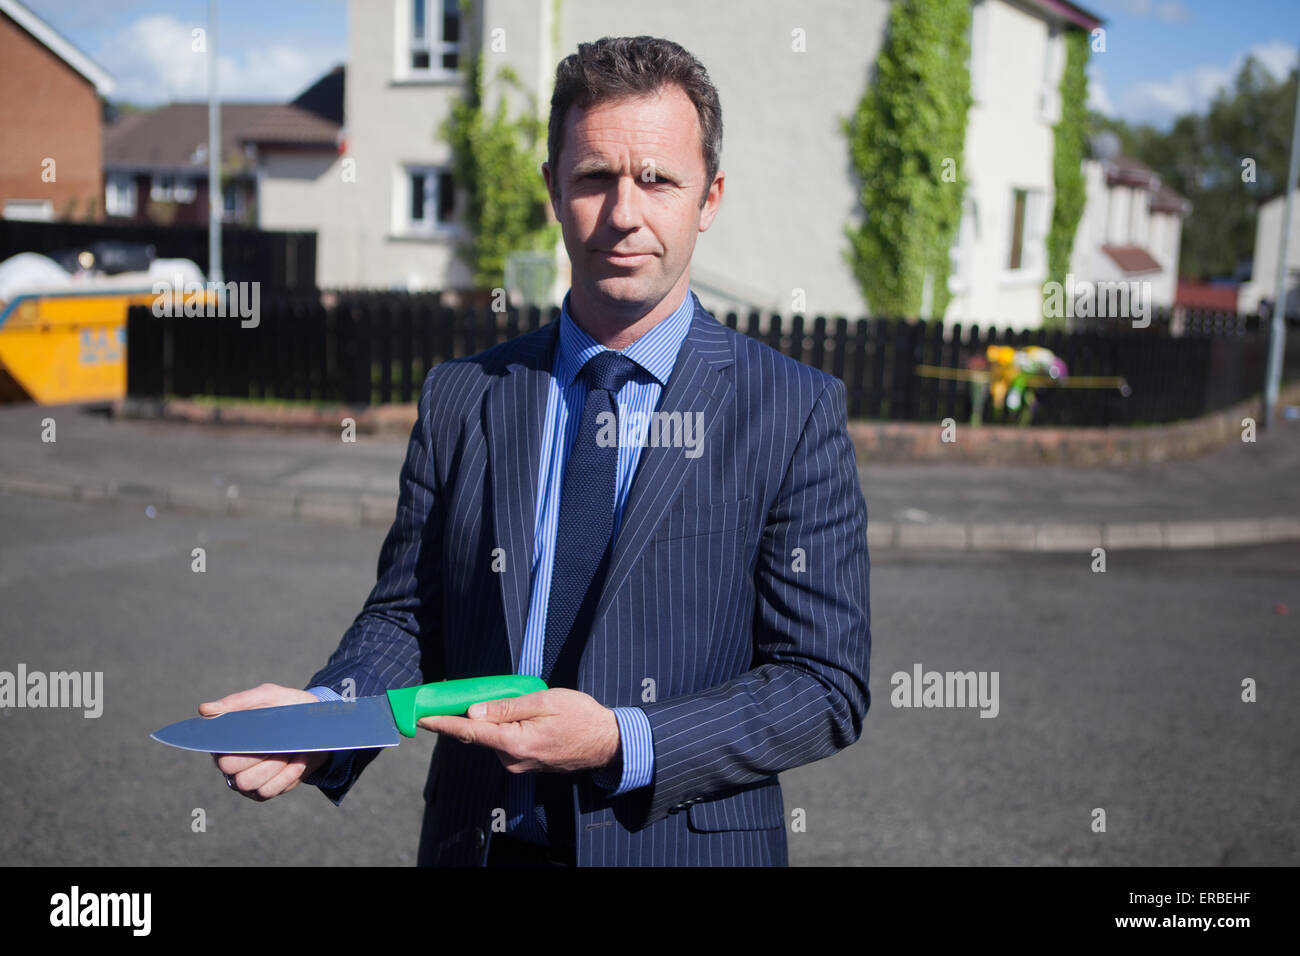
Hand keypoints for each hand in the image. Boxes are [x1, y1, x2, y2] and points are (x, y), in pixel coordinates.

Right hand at [199, 683, 330, 800]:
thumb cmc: (288, 708)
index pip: (220, 752)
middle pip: (232, 770)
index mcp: (226, 740)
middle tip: (278, 742)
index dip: (240, 745)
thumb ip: (238, 702)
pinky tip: (297, 762)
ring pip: (248, 783)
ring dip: (273, 766)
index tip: (262, 734)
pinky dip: (285, 776)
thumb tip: (204, 709)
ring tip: (290, 751)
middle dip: (257, 756)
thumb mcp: (267, 697)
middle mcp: (231, 763)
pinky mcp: (265, 791)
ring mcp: (247, 779)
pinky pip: (268, 791)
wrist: (320, 727)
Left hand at [418, 688, 620, 773]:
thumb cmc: (580, 716)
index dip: (443, 723)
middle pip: (481, 733)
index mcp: (515, 742)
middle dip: (477, 713)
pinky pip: (508, 743)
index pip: (470, 732)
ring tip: (532, 707)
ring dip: (500, 720)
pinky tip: (532, 719)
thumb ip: (507, 707)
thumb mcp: (544, 702)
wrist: (607, 742)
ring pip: (496, 737)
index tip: (421, 718)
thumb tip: (473, 713)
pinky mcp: (526, 764)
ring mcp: (519, 765)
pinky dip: (510, 729)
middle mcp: (512, 759)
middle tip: (488, 693)